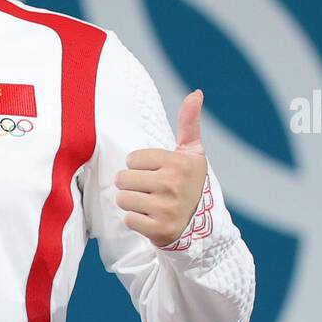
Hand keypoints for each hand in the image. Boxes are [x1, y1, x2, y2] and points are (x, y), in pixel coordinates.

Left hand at [113, 89, 207, 246]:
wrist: (199, 223)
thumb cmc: (188, 182)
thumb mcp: (191, 152)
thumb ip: (189, 122)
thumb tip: (196, 92)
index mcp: (179, 162)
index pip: (132, 159)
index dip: (138, 166)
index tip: (155, 172)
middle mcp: (173, 184)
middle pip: (123, 178)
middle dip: (131, 184)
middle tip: (148, 190)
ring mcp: (166, 208)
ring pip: (123, 199)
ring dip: (131, 202)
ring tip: (147, 204)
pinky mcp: (159, 229)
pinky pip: (129, 219)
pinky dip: (135, 220)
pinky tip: (149, 218)